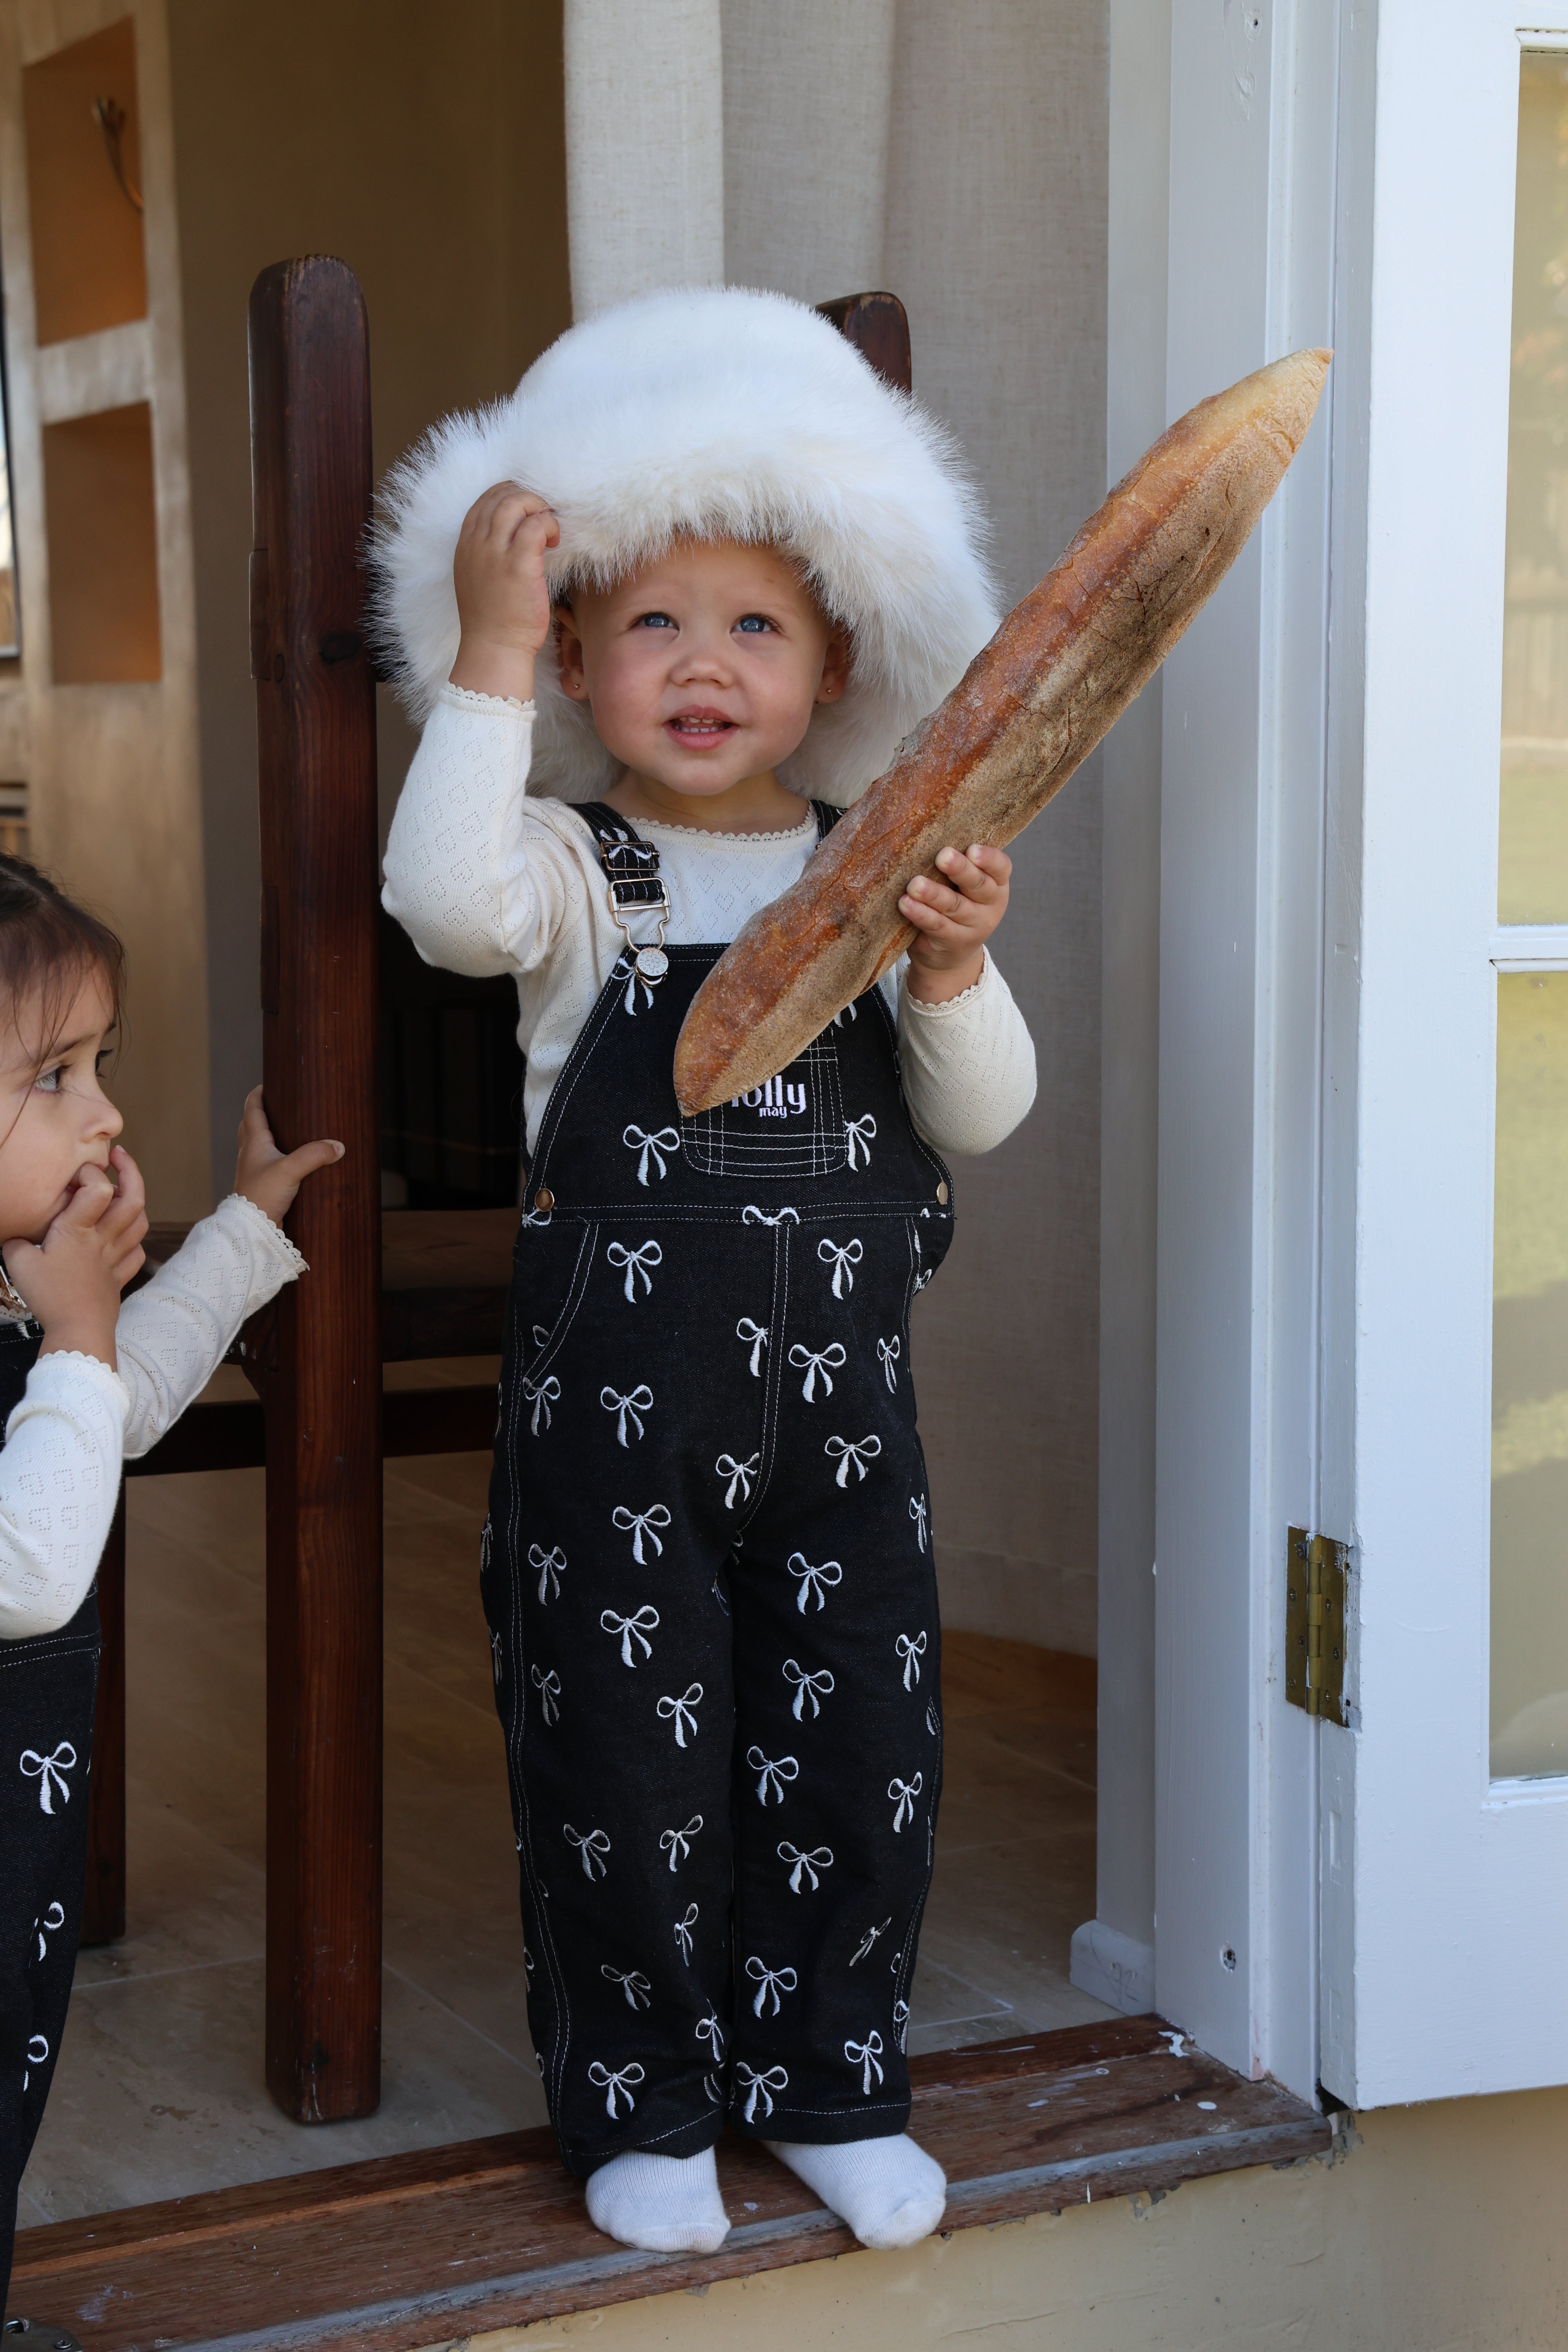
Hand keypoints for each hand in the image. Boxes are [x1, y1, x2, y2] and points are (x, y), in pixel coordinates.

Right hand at [4, 1146, 148, 1366]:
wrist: (78, 1331)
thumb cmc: (50, 1297)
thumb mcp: (18, 1264)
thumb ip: (14, 1242)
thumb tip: (14, 1235)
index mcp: (79, 1231)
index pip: (98, 1189)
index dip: (91, 1173)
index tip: (78, 1173)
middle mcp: (103, 1239)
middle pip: (133, 1198)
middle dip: (131, 1171)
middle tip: (119, 1156)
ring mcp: (115, 1258)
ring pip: (140, 1222)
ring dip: (136, 1202)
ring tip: (123, 1192)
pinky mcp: (119, 1277)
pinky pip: (137, 1252)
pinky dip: (135, 1240)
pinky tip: (124, 1237)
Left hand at [234, 1087, 343, 1228]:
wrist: (250, 1228)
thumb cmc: (262, 1195)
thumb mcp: (291, 1171)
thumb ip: (314, 1155)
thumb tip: (337, 1145)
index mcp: (254, 1143)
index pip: (252, 1110)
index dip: (257, 1095)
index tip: (265, 1085)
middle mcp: (250, 1154)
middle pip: (249, 1126)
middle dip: (259, 1113)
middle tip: (275, 1105)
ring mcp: (253, 1171)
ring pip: (256, 1146)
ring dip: (265, 1135)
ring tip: (284, 1132)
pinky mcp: (261, 1186)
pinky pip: (265, 1165)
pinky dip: (274, 1157)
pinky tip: (289, 1163)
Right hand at [448, 482, 560, 703]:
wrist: (494, 648)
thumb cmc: (492, 619)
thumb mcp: (477, 578)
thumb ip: (487, 553)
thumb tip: (511, 534)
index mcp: (465, 545)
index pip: (484, 501)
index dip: (508, 494)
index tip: (527, 507)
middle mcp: (476, 544)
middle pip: (500, 495)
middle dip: (526, 496)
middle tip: (542, 514)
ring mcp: (495, 553)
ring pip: (516, 503)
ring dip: (538, 507)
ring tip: (549, 526)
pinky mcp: (518, 564)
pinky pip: (535, 525)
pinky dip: (549, 525)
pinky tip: (554, 541)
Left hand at [900, 844, 1012, 1002]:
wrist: (949, 955)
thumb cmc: (954, 903)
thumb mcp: (961, 884)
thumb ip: (954, 863)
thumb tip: (924, 833)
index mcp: (996, 882)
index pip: (1000, 866)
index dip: (989, 858)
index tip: (972, 849)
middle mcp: (991, 903)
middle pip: (978, 884)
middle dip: (960, 869)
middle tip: (942, 856)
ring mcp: (975, 925)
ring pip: (955, 906)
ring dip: (933, 894)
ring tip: (915, 884)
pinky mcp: (954, 941)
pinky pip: (937, 925)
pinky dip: (921, 914)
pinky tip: (906, 903)